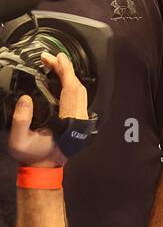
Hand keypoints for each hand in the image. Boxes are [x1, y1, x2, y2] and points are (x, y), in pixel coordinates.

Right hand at [6, 52, 88, 166]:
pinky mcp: (77, 121)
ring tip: (53, 64)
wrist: (44, 169)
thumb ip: (21, 121)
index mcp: (67, 123)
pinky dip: (69, 85)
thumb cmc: (32, 156)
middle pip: (78, 88)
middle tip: (50, 57)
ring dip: (68, 76)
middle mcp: (78, 121)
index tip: (57, 58)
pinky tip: (58, 78)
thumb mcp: (19, 141)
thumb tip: (26, 99)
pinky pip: (77, 98)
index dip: (65, 72)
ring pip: (80, 93)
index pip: (71, 91)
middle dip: (65, 70)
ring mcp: (80, 121)